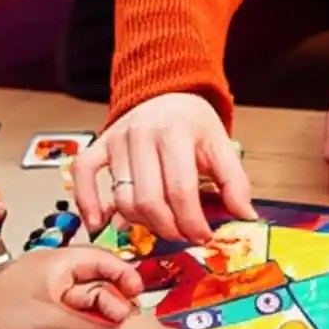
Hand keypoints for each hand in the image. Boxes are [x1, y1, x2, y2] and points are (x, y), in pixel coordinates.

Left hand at [0, 246, 142, 328]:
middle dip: (114, 302)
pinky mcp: (36, 326)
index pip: (100, 258)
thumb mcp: (54, 323)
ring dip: (100, 322)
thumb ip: (94, 328)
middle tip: (125, 324)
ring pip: (85, 308)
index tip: (139, 294)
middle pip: (96, 284)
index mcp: (54, 263)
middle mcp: (51, 279)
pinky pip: (71, 326)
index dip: (123, 274)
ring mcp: (43, 304)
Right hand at [72, 93, 253, 242]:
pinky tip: (99, 224)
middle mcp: (142, 135)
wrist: (166, 93)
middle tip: (185, 236)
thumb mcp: (221, 145)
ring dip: (142, 224)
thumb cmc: (193, 123)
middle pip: (149, 200)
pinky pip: (83, 174)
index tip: (204, 236)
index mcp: (175, 133)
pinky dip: (88, 203)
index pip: (180, 191)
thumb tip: (246, 216)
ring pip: (122, 198)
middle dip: (170, 228)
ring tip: (162, 226)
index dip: (192, 222)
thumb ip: (235, 182)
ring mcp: (117, 141)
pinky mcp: (100, 146)